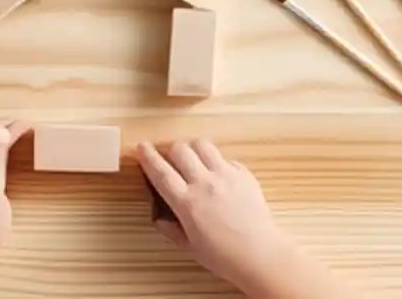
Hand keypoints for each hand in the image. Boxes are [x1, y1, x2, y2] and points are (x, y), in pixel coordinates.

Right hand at [138, 140, 311, 298]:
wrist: (259, 254)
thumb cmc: (224, 256)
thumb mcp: (190, 247)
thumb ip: (171, 230)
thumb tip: (159, 220)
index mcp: (187, 203)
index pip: (161, 172)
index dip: (148, 157)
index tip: (142, 147)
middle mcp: (204, 184)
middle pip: (180, 150)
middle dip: (171, 151)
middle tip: (171, 159)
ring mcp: (225, 176)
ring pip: (202, 145)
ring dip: (193, 149)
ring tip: (194, 160)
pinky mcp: (243, 174)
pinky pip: (226, 158)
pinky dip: (218, 162)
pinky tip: (219, 175)